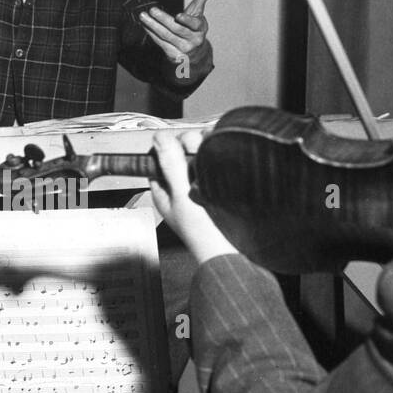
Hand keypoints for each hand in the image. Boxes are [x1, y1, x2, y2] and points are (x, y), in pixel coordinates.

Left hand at [139, 0, 216, 79]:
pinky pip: (160, 42)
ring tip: (143, 16)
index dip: (187, 20)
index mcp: (200, 28)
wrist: (194, 53)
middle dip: (163, 19)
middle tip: (152, 10)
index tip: (178, 16)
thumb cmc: (194, 28)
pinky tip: (145, 25)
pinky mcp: (173, 55)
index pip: (194, 24)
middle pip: (176, 29)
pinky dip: (151, 33)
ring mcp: (183, 49)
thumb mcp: (198, 13)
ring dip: (153, 26)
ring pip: (166, 36)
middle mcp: (193, 40)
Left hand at [149, 132, 237, 264]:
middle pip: (182, 150)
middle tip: (201, 159)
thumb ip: (171, 166)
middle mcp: (180, 185)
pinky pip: (216, 163)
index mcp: (164, 189)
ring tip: (214, 163)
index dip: (170, 145)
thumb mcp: (183, 198)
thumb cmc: (204, 235)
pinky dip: (221, 158)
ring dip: (209, 152)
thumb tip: (159, 138)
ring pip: (201, 154)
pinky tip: (226, 162)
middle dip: (193, 147)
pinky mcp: (218, 185)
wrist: (233, 254)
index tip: (184, 146)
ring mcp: (200, 185)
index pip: (160, 155)